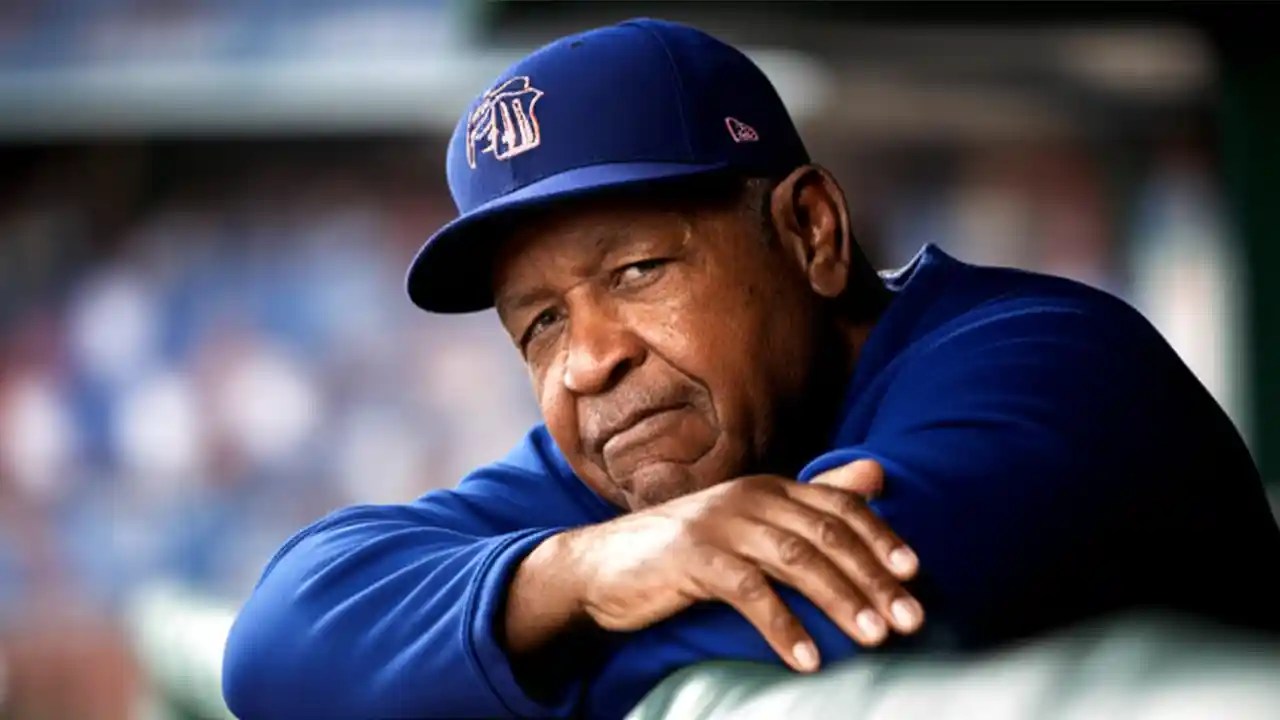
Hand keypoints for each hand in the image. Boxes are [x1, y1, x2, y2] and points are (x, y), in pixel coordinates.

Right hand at [561, 459, 921, 671]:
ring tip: (874, 637)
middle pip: (826, 535)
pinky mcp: (692, 557)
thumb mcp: (751, 524)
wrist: (601, 566)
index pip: (839, 506)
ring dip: (840, 600)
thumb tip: (878, 473)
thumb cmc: (686, 552)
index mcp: (769, 488)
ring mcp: (719, 524)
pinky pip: (748, 591)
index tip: (915, 573)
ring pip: (796, 559)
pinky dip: (783, 626)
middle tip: (909, 619)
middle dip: (873, 578)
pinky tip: (808, 658)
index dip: (880, 536)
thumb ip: (813, 503)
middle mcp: (749, 497)